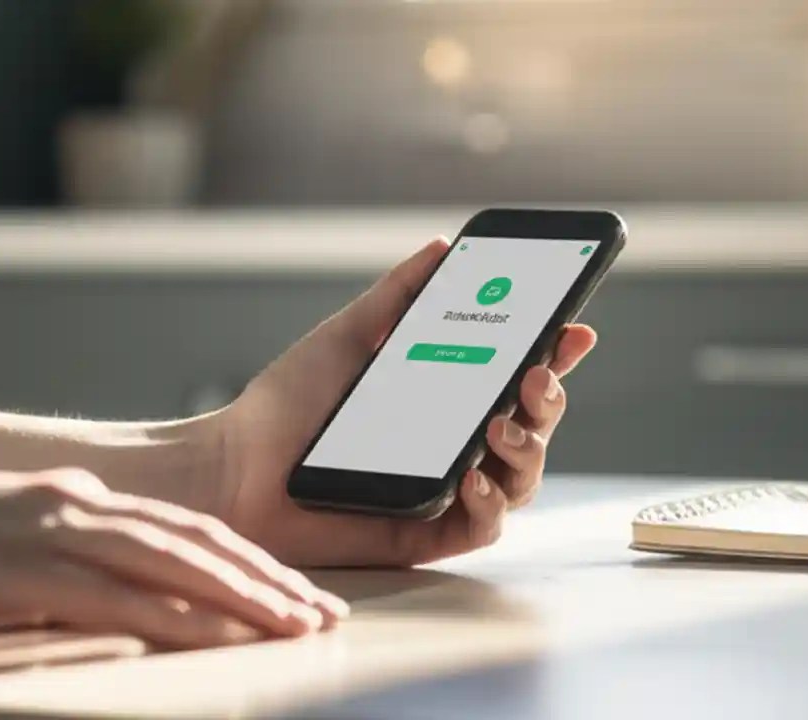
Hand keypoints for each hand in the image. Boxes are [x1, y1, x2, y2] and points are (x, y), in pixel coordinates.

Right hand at [0, 468, 347, 649]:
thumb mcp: (22, 547)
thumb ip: (81, 556)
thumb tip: (139, 584)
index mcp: (82, 499)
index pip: (189, 529)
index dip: (251, 561)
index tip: (300, 592)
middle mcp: (77, 504)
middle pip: (197, 539)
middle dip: (267, 577)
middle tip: (323, 612)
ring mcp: (49, 531)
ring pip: (172, 560)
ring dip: (243, 594)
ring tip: (296, 624)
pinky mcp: (20, 569)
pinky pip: (117, 596)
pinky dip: (177, 616)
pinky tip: (223, 636)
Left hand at [206, 239, 596, 566]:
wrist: (233, 469)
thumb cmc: (285, 405)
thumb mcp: (348, 337)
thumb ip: (397, 296)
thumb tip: (441, 248)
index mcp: (447, 396)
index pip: (516, 376)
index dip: (554, 356)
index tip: (574, 330)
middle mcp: (458, 443)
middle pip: (534, 426)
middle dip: (550, 399)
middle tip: (536, 375)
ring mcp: (449, 491)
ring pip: (523, 478)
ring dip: (528, 449)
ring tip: (499, 427)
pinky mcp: (430, 533)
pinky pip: (486, 526)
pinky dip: (491, 503)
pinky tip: (471, 478)